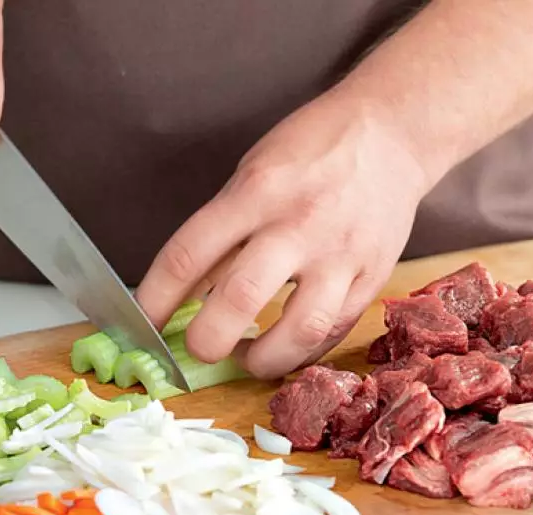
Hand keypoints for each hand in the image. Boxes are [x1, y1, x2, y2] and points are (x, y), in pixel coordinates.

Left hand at [135, 93, 433, 379]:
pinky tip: (282, 348)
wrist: (392, 134)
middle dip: (207, 340)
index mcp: (257, 191)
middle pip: (241, 298)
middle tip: (196, 349)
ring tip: (245, 358)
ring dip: (262, 361)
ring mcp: (340, 256)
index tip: (141, 325)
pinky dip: (301, 352)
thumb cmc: (311, 152)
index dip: (155, 300)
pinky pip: (333, 332)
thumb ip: (223, 231)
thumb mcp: (253, 173)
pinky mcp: (372, 279)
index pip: (189, 254)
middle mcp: (298, 225)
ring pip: (299, 330)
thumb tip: (181, 292)